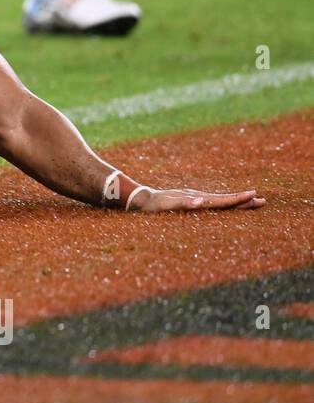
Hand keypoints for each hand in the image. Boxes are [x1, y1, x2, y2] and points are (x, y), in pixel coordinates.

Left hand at [128, 187, 264, 211]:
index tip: (254, 196)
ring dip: (234, 202)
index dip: (238, 200)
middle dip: (243, 201)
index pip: (222, 201)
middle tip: (262, 201)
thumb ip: (183, 204)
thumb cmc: (151, 205)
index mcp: (196, 200)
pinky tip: (225, 205)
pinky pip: (209, 203)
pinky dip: (221, 203)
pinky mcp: (187, 201)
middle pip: (224, 200)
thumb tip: (202, 202)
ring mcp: (193, 199)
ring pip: (218, 200)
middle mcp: (197, 198)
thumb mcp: (166, 206)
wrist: (138, 199)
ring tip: (250, 201)